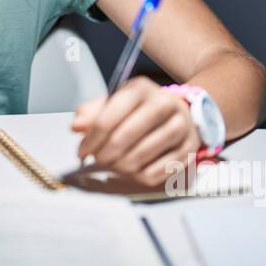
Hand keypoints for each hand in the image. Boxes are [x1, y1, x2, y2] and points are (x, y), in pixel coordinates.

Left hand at [70, 77, 201, 187]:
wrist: (180, 113)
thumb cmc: (141, 110)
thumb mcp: (117, 102)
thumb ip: (93, 113)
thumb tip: (77, 126)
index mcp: (141, 89)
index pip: (108, 117)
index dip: (91, 139)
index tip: (82, 150)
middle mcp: (164, 104)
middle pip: (123, 139)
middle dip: (103, 154)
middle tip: (98, 159)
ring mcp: (180, 127)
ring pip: (138, 158)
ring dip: (119, 167)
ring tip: (114, 163)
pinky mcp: (189, 150)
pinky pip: (155, 174)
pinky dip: (138, 176)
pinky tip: (133, 169)